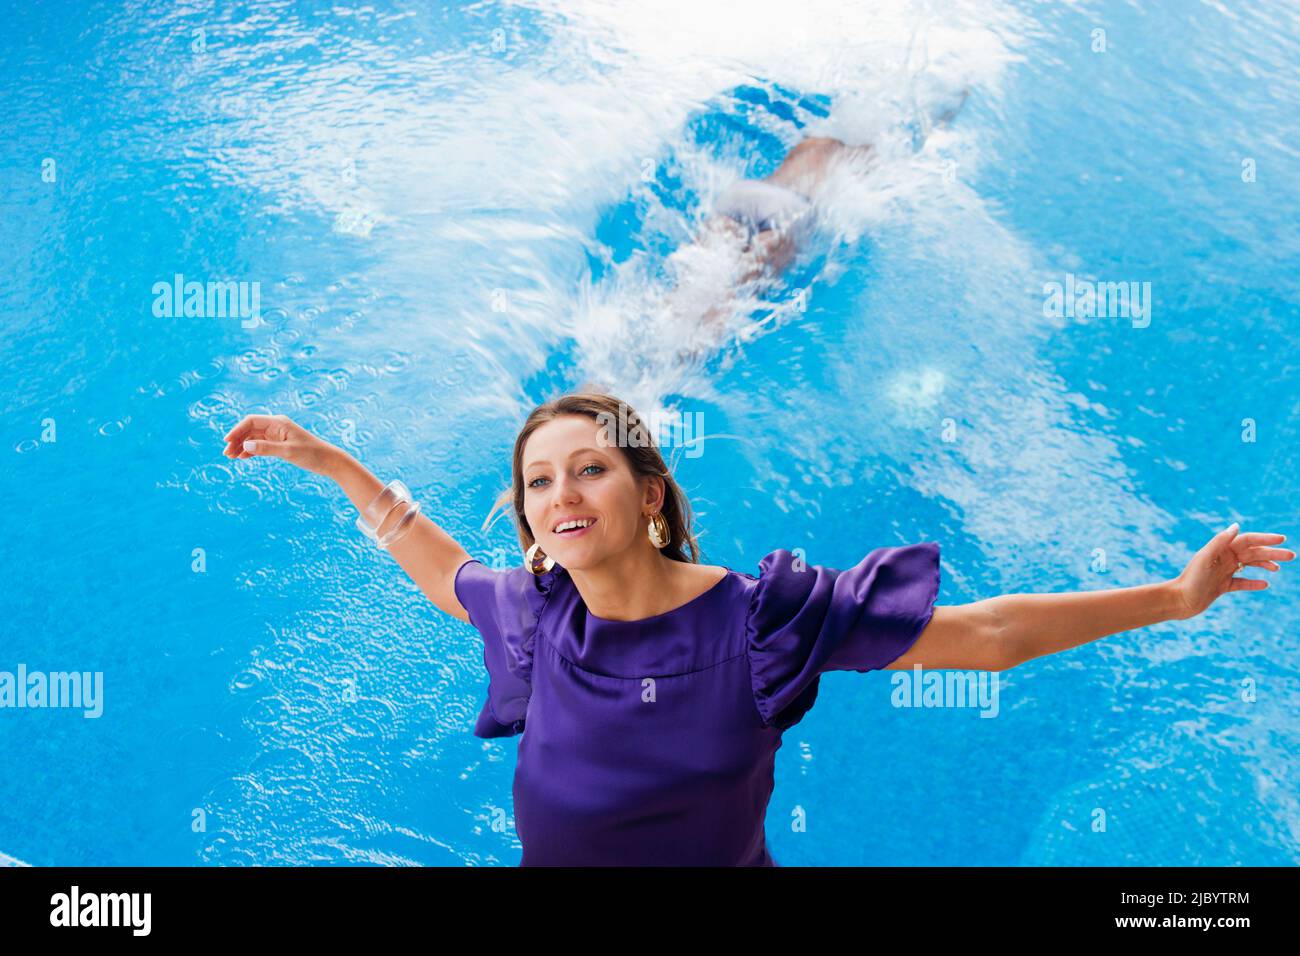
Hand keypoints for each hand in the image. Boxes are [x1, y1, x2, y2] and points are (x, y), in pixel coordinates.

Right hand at [221, 413, 341, 477]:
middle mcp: (276, 426)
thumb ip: (267, 448)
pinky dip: (251, 450)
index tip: (227, 442)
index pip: (251, 421)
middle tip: (226, 454)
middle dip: (237, 439)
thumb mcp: (288, 452)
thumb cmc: (312, 454)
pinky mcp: (280, 444)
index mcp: (278, 423)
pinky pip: (260, 445)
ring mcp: (278, 435)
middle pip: (250, 429)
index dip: (237, 430)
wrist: (329, 461)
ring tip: (231, 457)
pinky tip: (242, 457)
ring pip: (254, 438)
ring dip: (242, 445)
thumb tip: (245, 445)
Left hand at [1169, 523, 1293, 619]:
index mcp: (1220, 549)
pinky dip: (1253, 583)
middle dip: (1272, 552)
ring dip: (1265, 564)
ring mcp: (1223, 572)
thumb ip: (1220, 542)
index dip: (1265, 538)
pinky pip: (1242, 582)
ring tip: (1278, 568)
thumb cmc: (1191, 579)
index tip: (1282, 539)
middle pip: (1252, 552)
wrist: (1179, 601)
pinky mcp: (1222, 586)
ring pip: (1249, 565)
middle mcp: (1222, 558)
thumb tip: (1237, 526)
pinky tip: (1264, 584)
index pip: (1247, 540)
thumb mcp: (1205, 559)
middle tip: (1292, 555)